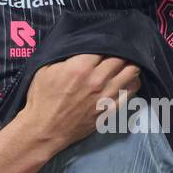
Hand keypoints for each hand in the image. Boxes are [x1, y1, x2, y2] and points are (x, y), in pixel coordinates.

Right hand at [19, 53, 140, 151]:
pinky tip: (127, 81)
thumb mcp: (45, 69)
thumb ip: (66, 56)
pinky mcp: (111, 110)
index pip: (104, 46)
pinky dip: (132, 83)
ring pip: (132, 73)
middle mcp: (97, 79)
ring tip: (125, 64)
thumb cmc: (41, 99)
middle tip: (118, 51)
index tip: (105, 42)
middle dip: (120, 52)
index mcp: (80, 67)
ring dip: (130, 66)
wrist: (44, 130)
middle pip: (121, 58)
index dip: (106, 42)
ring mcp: (106, 96)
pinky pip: (131, 92)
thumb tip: (81, 47)